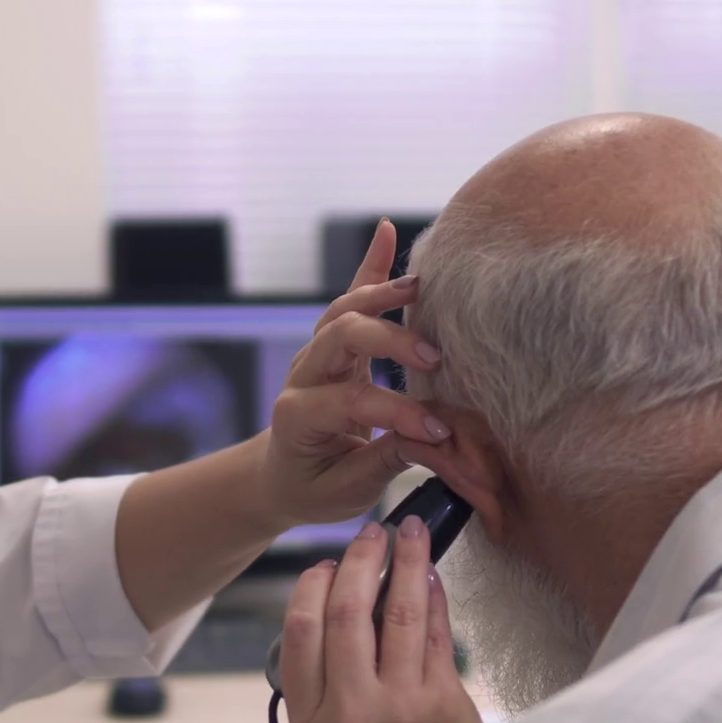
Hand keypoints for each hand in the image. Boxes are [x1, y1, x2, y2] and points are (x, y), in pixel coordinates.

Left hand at [260, 220, 450, 527]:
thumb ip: (387, 460)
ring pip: (343, 311)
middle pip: (341, 336)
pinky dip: (370, 266)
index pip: (352, 400)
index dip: (398, 412)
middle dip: (389, 340)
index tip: (439, 432)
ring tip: (423, 289)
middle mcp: (303, 375)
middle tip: (433, 358)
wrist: (282, 476)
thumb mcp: (348, 491)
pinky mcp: (332, 343)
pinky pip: (349, 298)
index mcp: (298, 416)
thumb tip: (436, 437)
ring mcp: (316, 354)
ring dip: (383, 295)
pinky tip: (387, 231)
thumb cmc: (315, 487)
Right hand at [280, 515, 487, 722]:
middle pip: (346, 612)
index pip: (299, 631)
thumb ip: (321, 673)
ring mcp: (399, 705)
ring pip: (397, 612)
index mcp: (309, 717)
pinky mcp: (442, 702)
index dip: (311, 587)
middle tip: (370, 533)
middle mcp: (350, 710)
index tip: (327, 565)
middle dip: (359, 560)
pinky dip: (432, 594)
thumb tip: (340, 593)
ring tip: (407, 531)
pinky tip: (430, 572)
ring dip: (403, 561)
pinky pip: (436, 632)